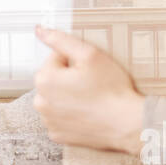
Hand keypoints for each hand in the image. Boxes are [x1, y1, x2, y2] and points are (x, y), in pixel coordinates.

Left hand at [33, 24, 144, 153]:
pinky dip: (69, 114)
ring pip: (55, 99)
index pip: (55, 58)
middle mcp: (40, 102)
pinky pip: (60, 118)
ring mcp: (48, 121)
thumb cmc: (110, 88)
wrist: (126, 123)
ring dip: (67, 96)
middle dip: (68, 78)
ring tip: (90, 99)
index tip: (89, 70)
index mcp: (44, 79)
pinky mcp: (58, 135)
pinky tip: (86, 113)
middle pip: (53, 79)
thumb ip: (61, 40)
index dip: (74, 61)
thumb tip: (39, 30)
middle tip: (91, 84)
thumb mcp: (89, 54)